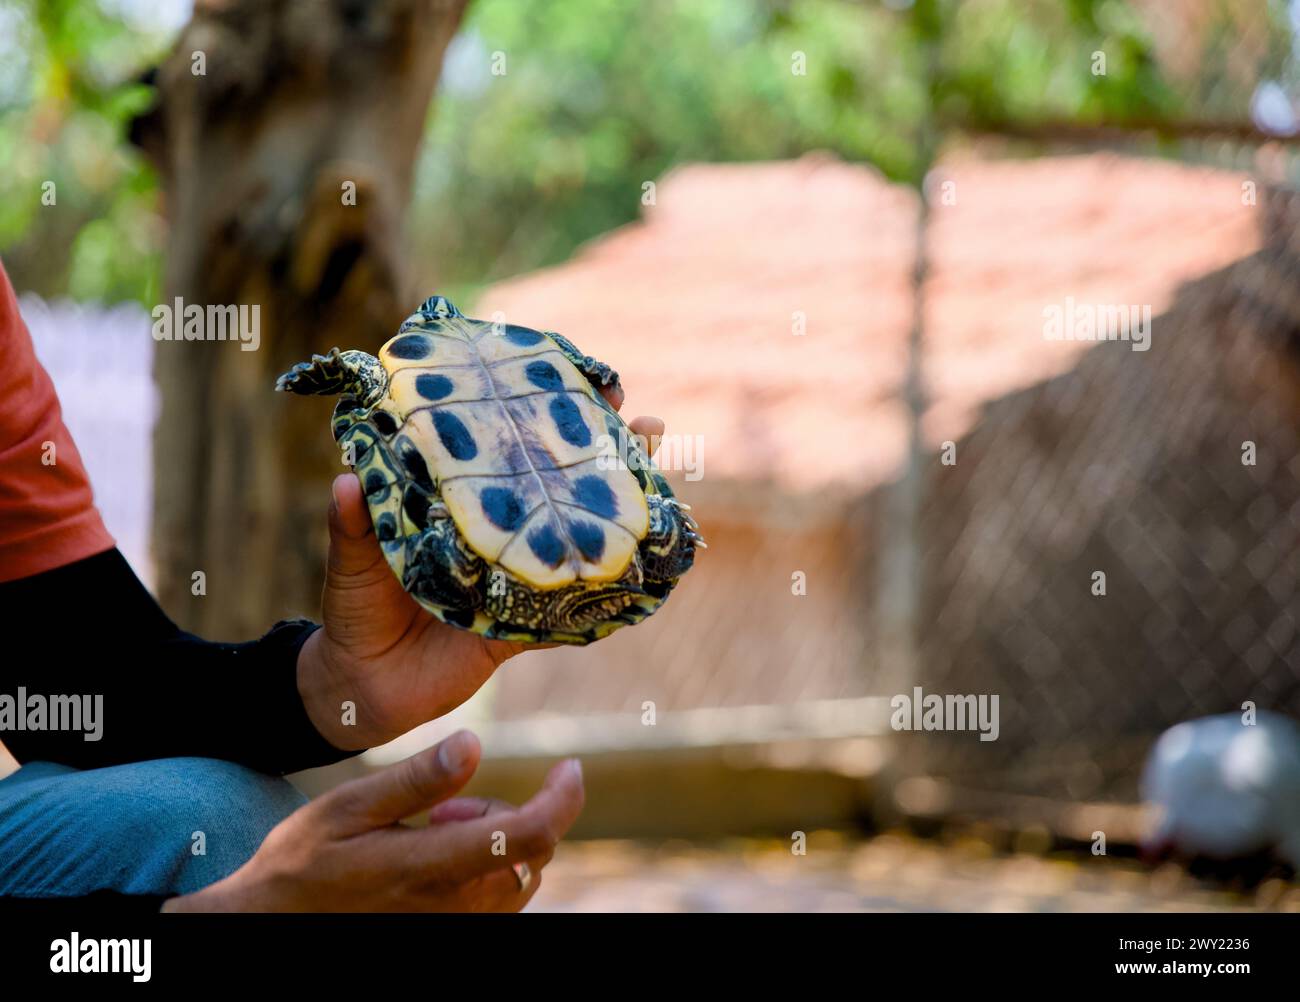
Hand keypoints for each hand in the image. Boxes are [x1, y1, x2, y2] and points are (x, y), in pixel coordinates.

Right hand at [163, 730, 583, 911]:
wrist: (273, 928)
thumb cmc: (304, 861)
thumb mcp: (348, 807)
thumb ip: (416, 779)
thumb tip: (472, 743)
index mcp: (429, 867)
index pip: (527, 836)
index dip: (562, 799)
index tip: (570, 766)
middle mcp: (454, 907)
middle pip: (532, 853)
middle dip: (507, 812)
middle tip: (444, 805)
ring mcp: (455, 929)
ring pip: (520, 877)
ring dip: (498, 841)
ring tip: (432, 830)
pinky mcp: (450, 936)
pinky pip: (500, 899)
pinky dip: (488, 867)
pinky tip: (437, 857)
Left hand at [297, 385, 663, 749]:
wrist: (363, 685)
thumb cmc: (353, 610)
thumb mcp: (351, 561)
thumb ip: (354, 525)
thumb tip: (346, 481)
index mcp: (457, 504)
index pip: (504, 451)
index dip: (541, 417)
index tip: (575, 382)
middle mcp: (495, 533)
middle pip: (557, 485)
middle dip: (604, 454)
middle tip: (647, 425)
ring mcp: (514, 577)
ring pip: (574, 540)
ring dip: (617, 514)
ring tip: (657, 481)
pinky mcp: (522, 628)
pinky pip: (569, 611)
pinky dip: (603, 595)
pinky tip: (642, 571)